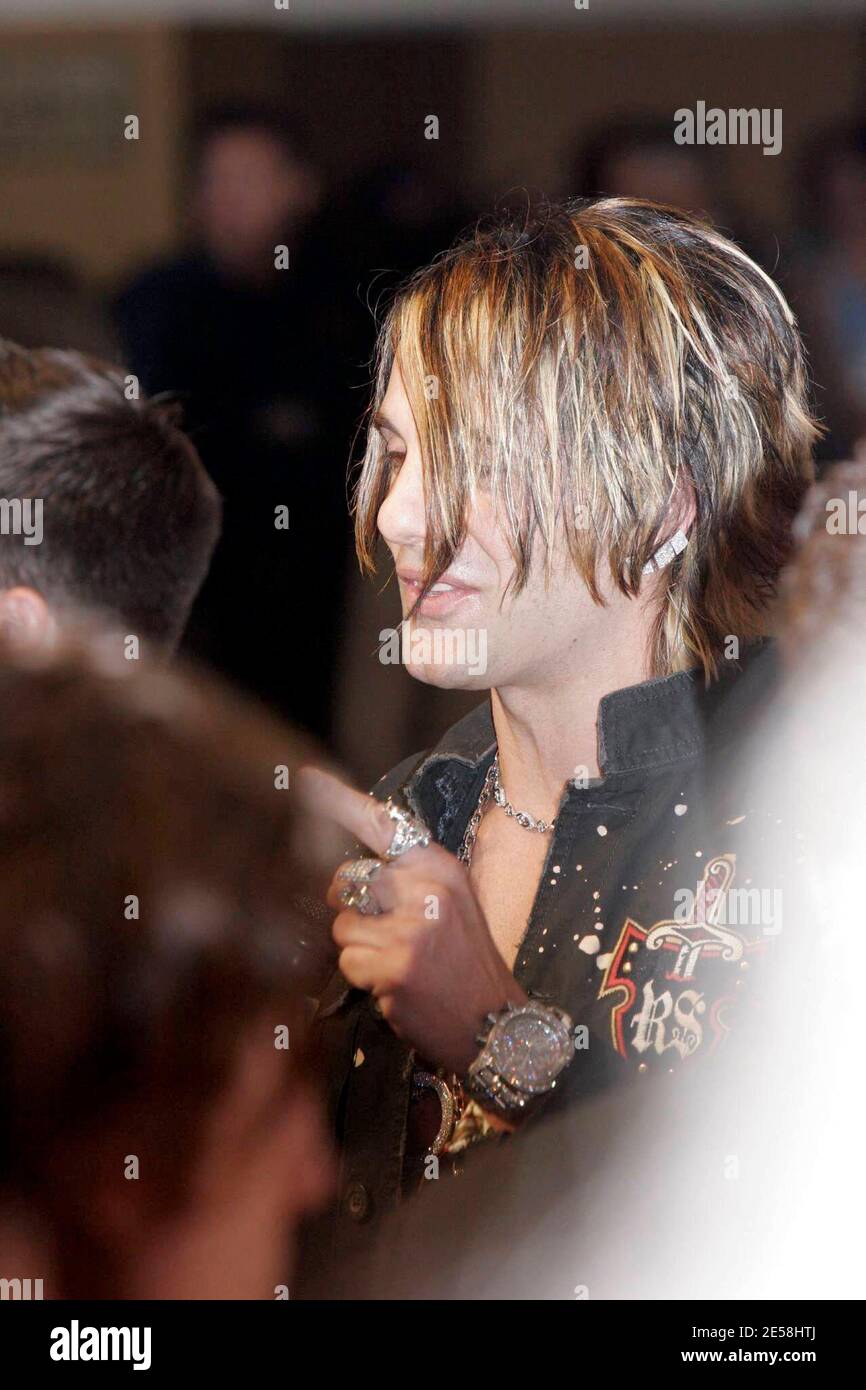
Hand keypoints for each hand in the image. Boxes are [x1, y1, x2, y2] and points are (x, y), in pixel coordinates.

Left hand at [298, 767, 526, 1074]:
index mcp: (439, 866)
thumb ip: (408, 881)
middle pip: (349, 881)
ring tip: (400, 964)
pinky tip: (398, 986)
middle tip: (383, 934)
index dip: (338, 800)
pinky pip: (349, 963)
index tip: (304, 779)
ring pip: (343, 927)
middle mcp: (426, 888)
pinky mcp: (394, 965)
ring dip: (360, 951)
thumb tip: (350, 874)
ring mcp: (410, 927)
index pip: (383, 825)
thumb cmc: (465, 964)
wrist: (495, 1025)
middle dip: (353, 910)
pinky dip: (365, 979)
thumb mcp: (451, 903)